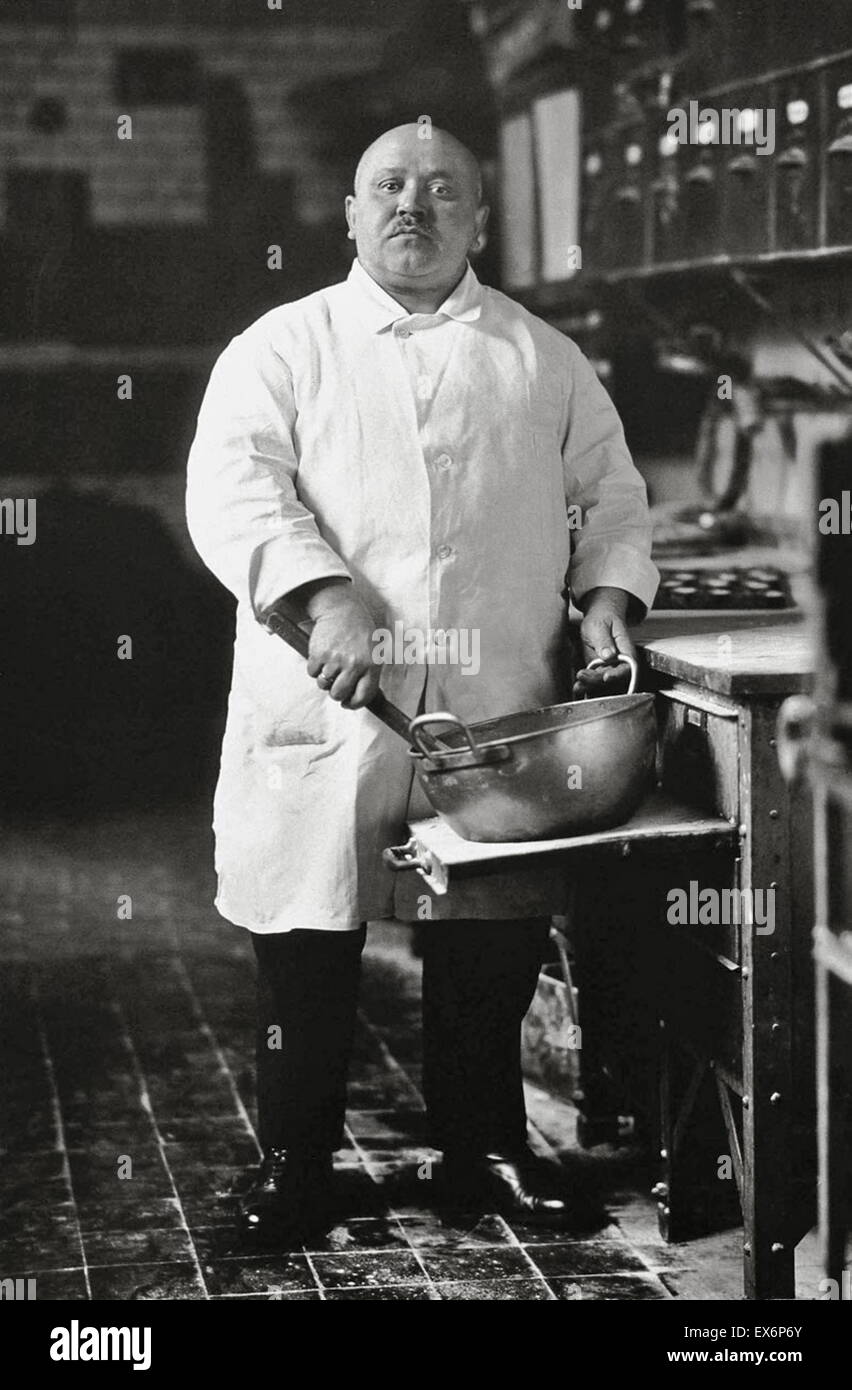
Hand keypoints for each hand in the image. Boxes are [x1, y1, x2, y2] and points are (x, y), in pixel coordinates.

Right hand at [303, 581, 380, 708]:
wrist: (341, 608)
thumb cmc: (359, 630)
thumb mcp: (373, 650)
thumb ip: (369, 672)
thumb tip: (357, 696)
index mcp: (371, 664)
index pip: (363, 696)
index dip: (353, 704)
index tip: (347, 703)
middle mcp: (354, 663)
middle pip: (339, 694)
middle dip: (335, 693)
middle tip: (334, 684)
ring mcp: (336, 659)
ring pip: (323, 684)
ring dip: (323, 679)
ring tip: (329, 666)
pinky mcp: (319, 653)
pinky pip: (312, 673)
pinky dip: (314, 668)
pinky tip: (321, 657)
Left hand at [573, 586, 636, 696]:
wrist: (599, 616)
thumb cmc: (603, 617)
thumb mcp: (601, 625)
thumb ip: (604, 640)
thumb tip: (609, 655)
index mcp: (626, 651)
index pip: (627, 667)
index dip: (618, 674)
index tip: (606, 676)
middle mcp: (619, 662)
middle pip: (612, 677)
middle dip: (597, 680)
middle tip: (582, 676)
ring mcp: (608, 667)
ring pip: (602, 681)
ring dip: (590, 686)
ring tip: (578, 686)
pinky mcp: (598, 669)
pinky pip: (593, 679)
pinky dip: (585, 684)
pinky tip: (577, 687)